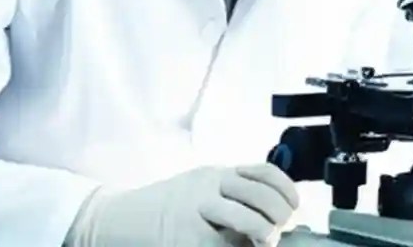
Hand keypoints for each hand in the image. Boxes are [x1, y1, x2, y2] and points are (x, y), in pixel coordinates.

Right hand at [65, 163, 299, 246]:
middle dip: (280, 215)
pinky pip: (223, 245)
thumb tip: (273, 213)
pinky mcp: (186, 240)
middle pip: (262, 195)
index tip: (296, 206)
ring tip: (267, 241)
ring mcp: (196, 213)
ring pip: (248, 219)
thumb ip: (230, 195)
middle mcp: (208, 187)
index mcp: (216, 174)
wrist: (116, 219)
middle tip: (281, 230)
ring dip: (266, 233)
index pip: (265, 172)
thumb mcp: (199, 190)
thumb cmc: (165, 209)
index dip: (287, 189)